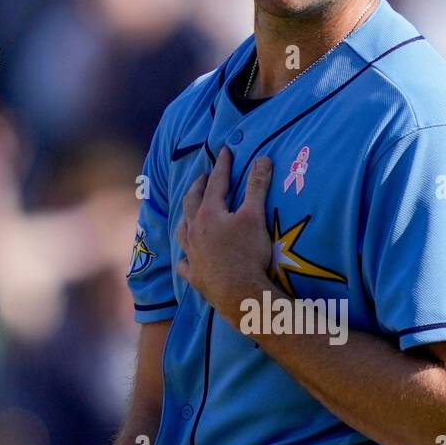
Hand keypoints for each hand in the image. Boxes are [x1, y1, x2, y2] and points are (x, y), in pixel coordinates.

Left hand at [175, 147, 272, 325]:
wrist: (239, 293)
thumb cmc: (248, 253)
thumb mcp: (255, 216)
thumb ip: (257, 186)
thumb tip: (263, 159)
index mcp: (209, 213)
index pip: (216, 182)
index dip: (222, 165)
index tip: (225, 151)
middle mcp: (194, 230)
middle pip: (192, 202)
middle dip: (198, 187)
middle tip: (203, 177)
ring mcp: (191, 253)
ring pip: (182, 229)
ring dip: (186, 217)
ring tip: (189, 212)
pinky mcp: (193, 274)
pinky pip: (184, 263)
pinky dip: (185, 258)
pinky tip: (186, 258)